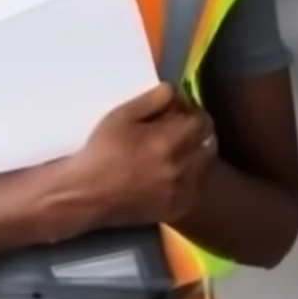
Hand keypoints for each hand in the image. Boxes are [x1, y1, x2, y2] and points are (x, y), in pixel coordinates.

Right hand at [73, 82, 217, 227]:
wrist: (87, 194)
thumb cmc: (102, 151)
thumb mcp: (122, 115)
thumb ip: (153, 99)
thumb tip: (175, 90)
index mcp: (169, 141)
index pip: (202, 120)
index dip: (191, 111)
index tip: (178, 111)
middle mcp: (183, 167)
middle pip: (209, 142)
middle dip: (197, 131)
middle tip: (178, 129)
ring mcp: (183, 191)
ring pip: (205, 164)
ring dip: (195, 153)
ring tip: (172, 151)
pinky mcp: (180, 207)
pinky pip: (197, 186)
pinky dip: (189, 176)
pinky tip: (168, 173)